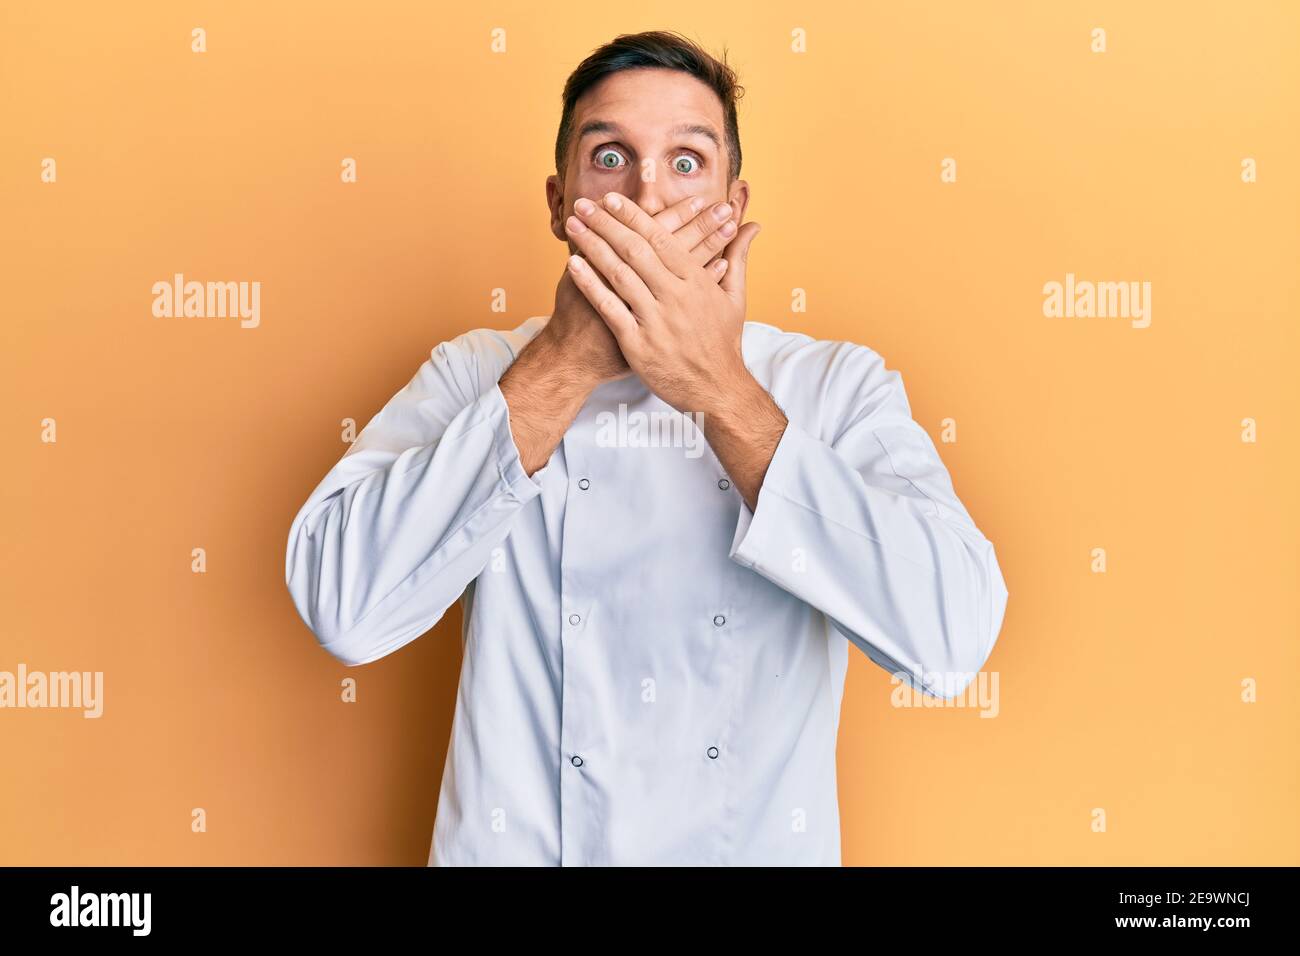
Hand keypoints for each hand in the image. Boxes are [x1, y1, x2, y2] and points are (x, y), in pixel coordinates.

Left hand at [562, 191, 761, 416]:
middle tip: (582, 204)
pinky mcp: (638, 344)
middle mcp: (676, 297)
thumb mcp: (735, 297)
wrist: (717, 390)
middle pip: (635, 250)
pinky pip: (609, 309)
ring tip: (573, 227)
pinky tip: (573, 266)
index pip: (660, 238)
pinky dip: (590, 285)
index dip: (633, 216)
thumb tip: (752, 225)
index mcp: (697, 281)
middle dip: (606, 223)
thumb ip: (738, 257)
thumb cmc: (724, 342)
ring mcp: (656, 321)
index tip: (611, 199)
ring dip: (593, 246)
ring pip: (619, 274)